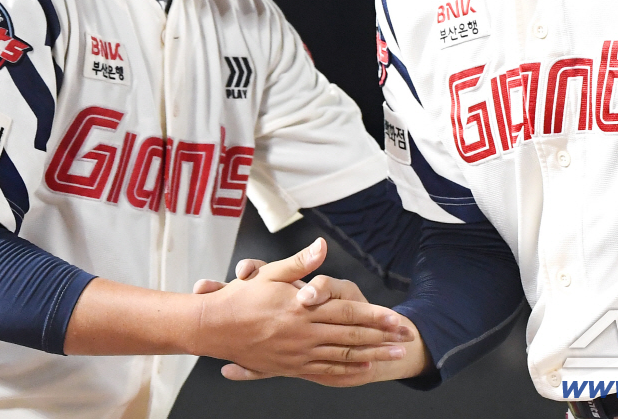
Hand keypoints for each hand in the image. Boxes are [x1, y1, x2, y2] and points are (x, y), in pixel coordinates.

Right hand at [191, 238, 413, 378]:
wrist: (212, 329)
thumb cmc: (240, 298)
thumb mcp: (270, 274)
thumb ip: (300, 263)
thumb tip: (322, 245)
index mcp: (302, 310)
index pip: (347, 314)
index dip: (375, 317)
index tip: (397, 318)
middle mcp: (303, 334)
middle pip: (351, 338)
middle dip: (381, 339)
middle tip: (405, 340)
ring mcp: (297, 354)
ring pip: (342, 357)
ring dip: (370, 356)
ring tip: (392, 356)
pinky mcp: (289, 366)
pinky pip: (323, 371)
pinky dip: (346, 371)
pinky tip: (362, 370)